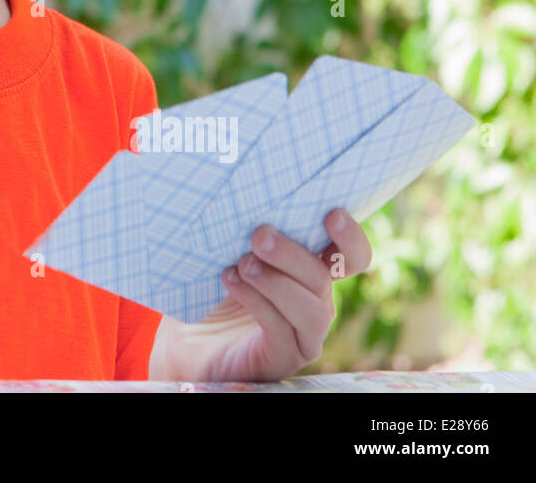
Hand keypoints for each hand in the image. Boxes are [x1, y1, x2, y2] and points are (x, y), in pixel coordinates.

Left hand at [150, 209, 372, 382]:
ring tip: (243, 264)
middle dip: (293, 253)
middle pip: (322, 277)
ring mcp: (302, 333)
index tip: (332, 213)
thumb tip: (231, 179)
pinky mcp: (282, 357)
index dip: (350, 238)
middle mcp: (314, 301)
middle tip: (259, 235)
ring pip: (310, 308)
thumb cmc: (210, 283)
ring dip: (276, 281)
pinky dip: (258, 303)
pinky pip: (282, 332)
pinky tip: (231, 282)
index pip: (349, 257)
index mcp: (309, 270)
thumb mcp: (225, 247)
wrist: (185, 340)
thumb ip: (238, 222)